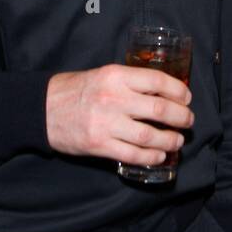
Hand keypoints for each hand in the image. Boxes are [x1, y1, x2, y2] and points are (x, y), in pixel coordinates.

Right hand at [45, 63, 193, 165]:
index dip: (178, 91)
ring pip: (150, 136)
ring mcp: (106, 123)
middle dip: (181, 118)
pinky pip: (133, 154)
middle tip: (188, 121)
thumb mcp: (103, 75)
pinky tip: (159, 155)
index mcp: (116, 76)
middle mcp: (113, 98)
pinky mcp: (99, 145)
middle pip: (160, 110)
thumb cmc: (76, 90)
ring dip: (170, 140)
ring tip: (177, 140)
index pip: (157, 81)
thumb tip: (163, 92)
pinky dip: (151, 156)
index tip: (186, 98)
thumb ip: (130, 82)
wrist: (43, 109)